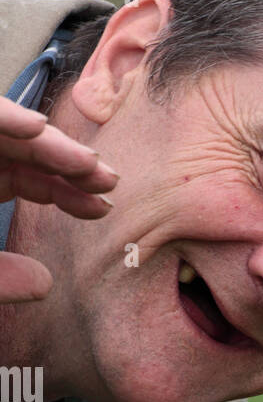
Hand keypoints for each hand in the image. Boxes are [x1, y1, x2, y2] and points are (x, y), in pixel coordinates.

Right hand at [0, 94, 117, 302]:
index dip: (69, 193)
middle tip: (112, 180)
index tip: (104, 210)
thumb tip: (45, 285)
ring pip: (10, 131)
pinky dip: (6, 117)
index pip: (30, 180)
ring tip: (87, 162)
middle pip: (27, 152)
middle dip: (72, 164)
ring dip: (50, 142)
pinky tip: (36, 128)